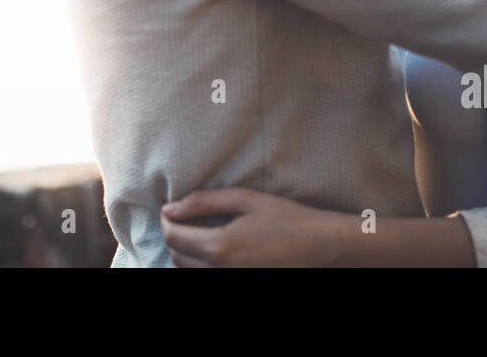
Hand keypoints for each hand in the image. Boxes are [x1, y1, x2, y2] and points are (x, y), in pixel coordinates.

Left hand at [160, 188, 344, 266]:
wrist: (320, 246)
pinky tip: (212, 250)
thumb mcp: (245, 200)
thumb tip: (170, 207)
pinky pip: (205, 279)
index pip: (172, 235)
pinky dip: (199, 266)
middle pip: (175, 255)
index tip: (171, 207)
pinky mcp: (238, 286)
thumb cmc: (286, 218)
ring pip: (186, 271)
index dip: (166, 218)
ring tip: (197, 232)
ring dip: (183, 252)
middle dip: (173, 234)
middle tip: (184, 217)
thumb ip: (204, 202)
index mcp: (220, 247)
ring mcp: (229, 283)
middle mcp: (219, 272)